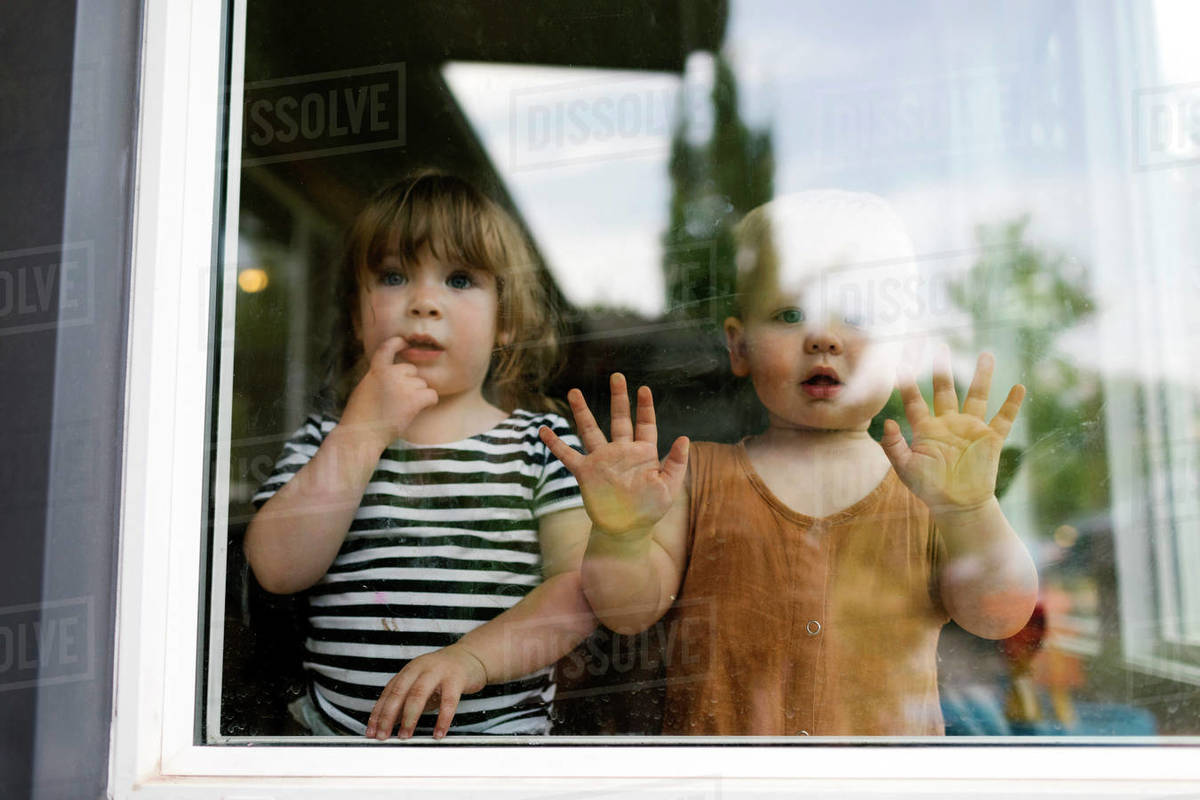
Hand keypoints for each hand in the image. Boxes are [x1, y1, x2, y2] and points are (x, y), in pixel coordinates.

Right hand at [342, 336, 438, 446]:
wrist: (361, 435)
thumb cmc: (360, 417)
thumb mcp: (364, 388)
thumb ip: (379, 377)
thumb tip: (395, 374)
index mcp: (375, 370)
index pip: (388, 348)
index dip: (398, 343)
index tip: (404, 342)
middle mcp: (390, 373)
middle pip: (411, 370)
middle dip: (409, 382)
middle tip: (398, 400)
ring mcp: (403, 386)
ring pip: (422, 384)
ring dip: (417, 394)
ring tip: (402, 409)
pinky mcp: (413, 400)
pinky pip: (432, 395)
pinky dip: (429, 402)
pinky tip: (420, 409)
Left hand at [365, 643, 487, 739]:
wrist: (471, 656)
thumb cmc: (443, 674)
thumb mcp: (421, 685)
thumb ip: (406, 701)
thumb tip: (388, 724)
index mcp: (409, 670)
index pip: (388, 693)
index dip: (378, 713)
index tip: (371, 731)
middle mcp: (420, 668)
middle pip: (399, 692)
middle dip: (388, 716)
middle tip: (383, 735)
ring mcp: (438, 671)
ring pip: (418, 694)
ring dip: (409, 717)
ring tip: (405, 735)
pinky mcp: (456, 678)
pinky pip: (448, 701)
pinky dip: (442, 719)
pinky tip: (438, 733)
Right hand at [539, 373, 688, 536]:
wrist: (625, 531)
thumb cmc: (648, 510)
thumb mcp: (669, 487)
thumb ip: (677, 463)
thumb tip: (685, 438)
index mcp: (643, 453)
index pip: (645, 424)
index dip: (645, 407)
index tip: (644, 389)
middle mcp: (621, 452)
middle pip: (619, 419)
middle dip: (618, 397)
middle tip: (617, 376)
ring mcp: (601, 460)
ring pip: (590, 430)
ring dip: (582, 412)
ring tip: (574, 392)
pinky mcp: (585, 473)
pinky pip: (567, 455)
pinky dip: (555, 444)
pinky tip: (543, 431)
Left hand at [880, 350, 1024, 514]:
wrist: (958, 505)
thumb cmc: (929, 488)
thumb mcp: (906, 469)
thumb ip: (894, 446)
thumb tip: (886, 422)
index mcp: (926, 428)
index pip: (914, 398)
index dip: (907, 380)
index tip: (901, 360)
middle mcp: (949, 423)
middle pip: (945, 389)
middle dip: (942, 368)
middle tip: (941, 346)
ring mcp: (971, 429)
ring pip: (977, 396)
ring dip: (982, 376)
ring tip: (987, 354)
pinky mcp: (990, 440)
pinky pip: (1004, 419)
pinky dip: (1012, 404)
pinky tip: (1019, 387)